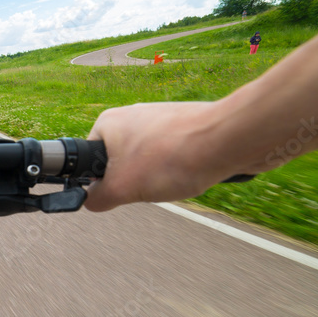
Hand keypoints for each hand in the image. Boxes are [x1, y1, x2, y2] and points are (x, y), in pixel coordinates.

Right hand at [84, 101, 229, 211]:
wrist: (228, 140)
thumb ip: (97, 198)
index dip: (102, 181)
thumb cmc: (172, 158)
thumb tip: (90, 201)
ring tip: (172, 176)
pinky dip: (178, 167)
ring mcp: (160, 118)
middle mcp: (131, 115)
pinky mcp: (184, 125)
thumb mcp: (121, 189)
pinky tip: (189, 171)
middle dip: (134, 179)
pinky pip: (172, 154)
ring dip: (158, 175)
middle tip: (147, 185)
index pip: (89, 160)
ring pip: (148, 160)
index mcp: (108, 123)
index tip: (119, 190)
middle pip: (121, 162)